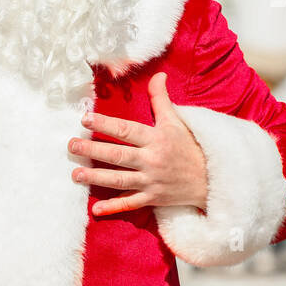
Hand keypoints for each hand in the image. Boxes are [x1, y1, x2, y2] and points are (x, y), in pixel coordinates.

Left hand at [67, 72, 207, 216]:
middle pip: (118, 155)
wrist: (213, 178)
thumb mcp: (176, 121)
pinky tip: (95, 210)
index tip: (85, 119)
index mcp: (156, 139)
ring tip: (75, 174)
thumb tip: (157, 75)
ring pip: (120, 180)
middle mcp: (152, 160)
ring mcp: (152, 181)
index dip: (105, 124)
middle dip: (93, 150)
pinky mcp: (153, 198)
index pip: (126, 130)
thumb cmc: (190, 147)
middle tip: (71, 146)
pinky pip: (131, 204)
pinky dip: (114, 207)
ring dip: (96, 178)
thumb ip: (161, 99)